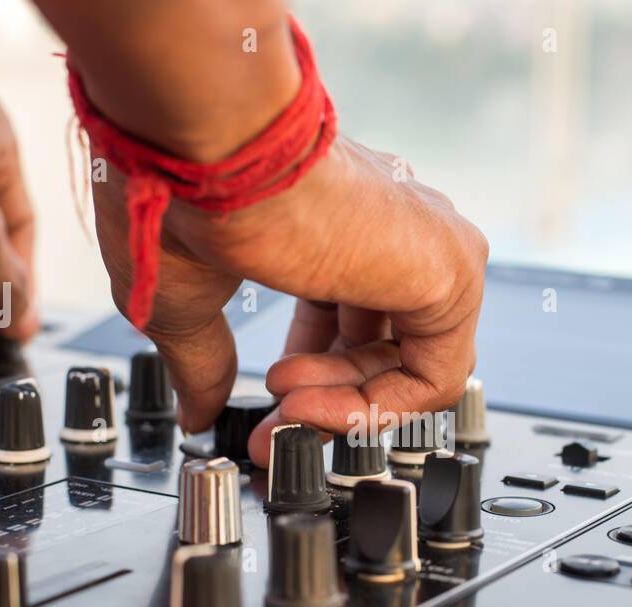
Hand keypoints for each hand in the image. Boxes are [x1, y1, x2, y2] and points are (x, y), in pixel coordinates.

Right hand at [91, 135, 486, 466]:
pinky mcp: (451, 271)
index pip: (347, 316)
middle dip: (322, 400)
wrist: (202, 150)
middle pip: (379, 344)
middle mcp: (389, 229)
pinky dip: (374, 407)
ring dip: (339, 406)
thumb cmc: (180, 193)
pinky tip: (309, 405)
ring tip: (280, 411)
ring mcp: (426, 246)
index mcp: (336, 221)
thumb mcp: (185, 299)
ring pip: (408, 363)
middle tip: (269, 430)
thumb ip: (204, 361)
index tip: (264, 410)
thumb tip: (196, 411)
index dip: (308, 377)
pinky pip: (434, 373)